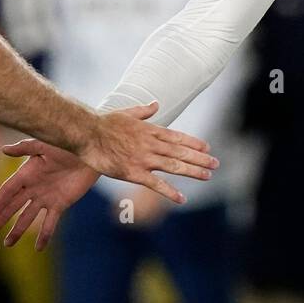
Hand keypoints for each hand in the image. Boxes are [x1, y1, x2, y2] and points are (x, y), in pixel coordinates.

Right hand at [0, 140, 99, 249]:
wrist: (90, 153)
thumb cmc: (67, 145)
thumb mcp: (46, 144)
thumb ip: (25, 148)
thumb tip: (3, 150)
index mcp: (27, 173)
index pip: (8, 190)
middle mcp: (33, 187)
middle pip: (13, 206)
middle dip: (1, 219)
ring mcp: (46, 197)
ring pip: (28, 217)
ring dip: (17, 230)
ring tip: (7, 244)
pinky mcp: (60, 204)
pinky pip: (50, 223)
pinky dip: (44, 235)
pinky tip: (38, 248)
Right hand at [75, 102, 217, 202]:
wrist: (88, 133)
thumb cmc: (104, 122)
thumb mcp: (128, 112)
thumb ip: (144, 111)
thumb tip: (156, 103)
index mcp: (150, 130)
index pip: (178, 137)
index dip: (194, 143)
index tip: (207, 148)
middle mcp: (151, 144)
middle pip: (181, 152)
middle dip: (200, 159)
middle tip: (215, 164)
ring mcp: (144, 159)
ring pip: (174, 166)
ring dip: (193, 172)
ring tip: (207, 176)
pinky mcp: (134, 173)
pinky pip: (156, 184)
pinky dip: (170, 192)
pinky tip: (181, 199)